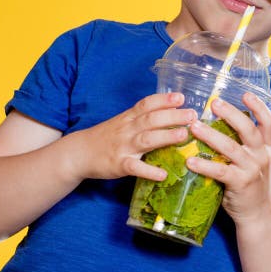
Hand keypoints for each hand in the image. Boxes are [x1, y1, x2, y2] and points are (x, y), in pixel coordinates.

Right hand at [73, 92, 196, 180]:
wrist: (78, 153)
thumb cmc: (107, 136)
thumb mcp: (124, 121)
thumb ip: (144, 116)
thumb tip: (174, 111)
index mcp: (129, 118)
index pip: (147, 104)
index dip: (164, 100)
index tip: (181, 97)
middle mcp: (127, 130)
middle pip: (151, 120)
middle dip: (173, 116)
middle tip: (192, 115)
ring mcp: (123, 147)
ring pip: (146, 140)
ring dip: (165, 137)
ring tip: (183, 135)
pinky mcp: (118, 165)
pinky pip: (135, 168)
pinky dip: (149, 171)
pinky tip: (163, 174)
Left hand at [185, 92, 270, 223]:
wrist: (258, 212)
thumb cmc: (249, 182)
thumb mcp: (254, 160)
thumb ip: (241, 144)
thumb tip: (213, 123)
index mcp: (266, 147)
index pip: (268, 122)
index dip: (258, 107)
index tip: (245, 94)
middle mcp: (262, 155)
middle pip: (249, 129)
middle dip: (231, 114)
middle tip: (214, 104)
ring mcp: (252, 169)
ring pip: (231, 147)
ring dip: (211, 136)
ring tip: (194, 127)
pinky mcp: (240, 183)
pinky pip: (220, 171)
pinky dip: (204, 165)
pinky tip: (190, 160)